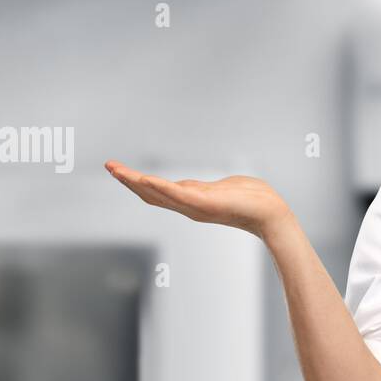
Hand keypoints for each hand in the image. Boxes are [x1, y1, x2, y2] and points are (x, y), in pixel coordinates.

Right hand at [104, 159, 292, 239]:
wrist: (271, 214)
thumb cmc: (252, 200)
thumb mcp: (219, 189)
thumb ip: (201, 188)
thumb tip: (189, 186)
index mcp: (191, 202)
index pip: (158, 193)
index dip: (137, 183)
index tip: (118, 170)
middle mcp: (189, 206)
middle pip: (151, 194)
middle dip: (128, 181)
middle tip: (108, 166)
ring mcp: (195, 206)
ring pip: (159, 194)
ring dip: (136, 182)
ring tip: (117, 171)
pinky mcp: (204, 203)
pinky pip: (177, 194)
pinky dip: (160, 187)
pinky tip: (144, 179)